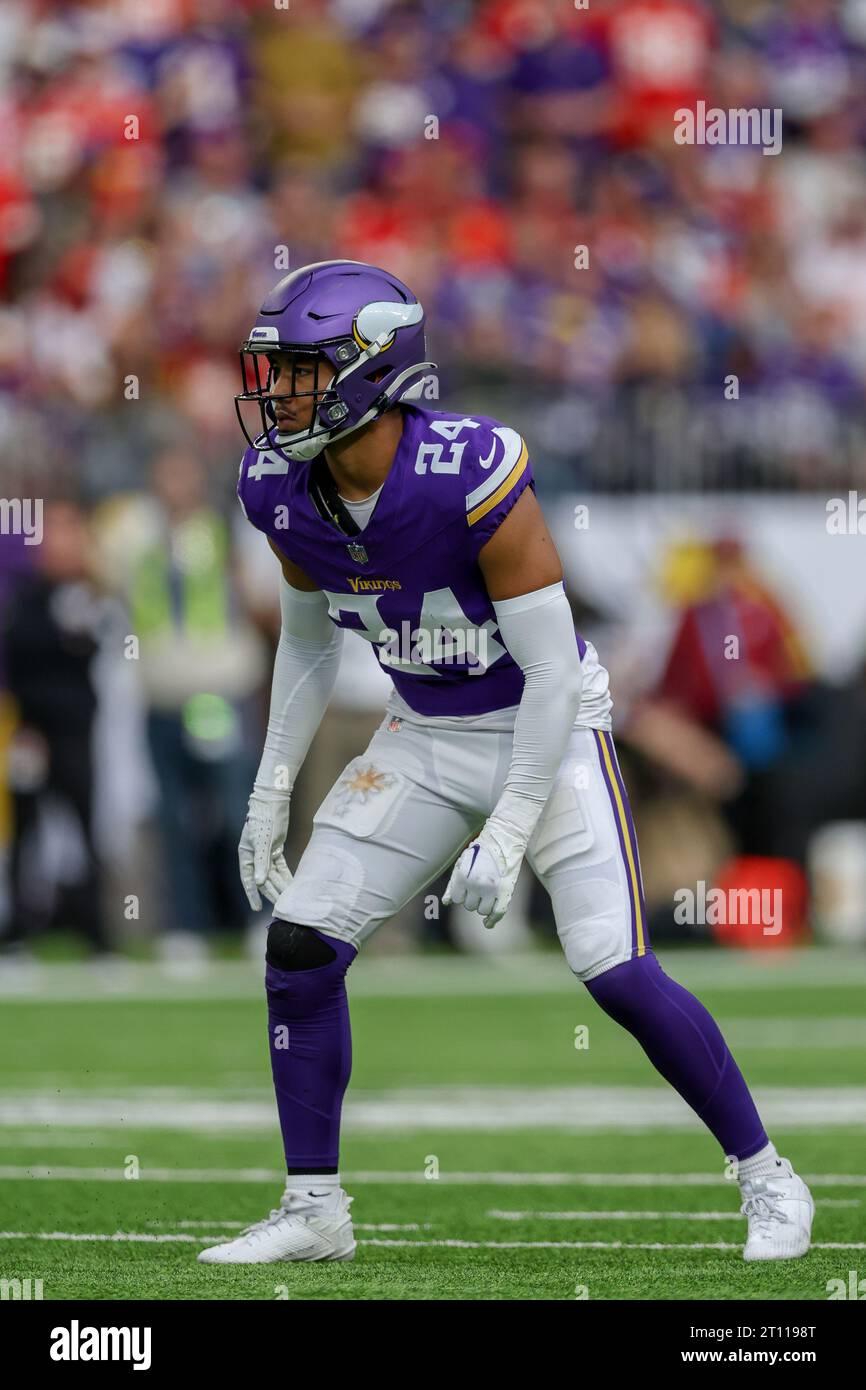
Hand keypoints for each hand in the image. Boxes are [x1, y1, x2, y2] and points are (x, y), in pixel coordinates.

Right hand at [238, 793, 291, 911]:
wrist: (273, 800)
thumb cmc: (264, 818)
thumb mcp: (262, 841)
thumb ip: (261, 863)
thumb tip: (259, 882)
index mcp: (246, 854)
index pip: (248, 879)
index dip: (252, 894)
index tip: (257, 908)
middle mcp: (254, 856)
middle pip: (263, 878)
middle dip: (272, 892)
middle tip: (281, 906)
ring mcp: (265, 853)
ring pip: (273, 874)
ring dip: (280, 885)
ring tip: (289, 898)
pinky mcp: (275, 849)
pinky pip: (280, 866)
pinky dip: (285, 875)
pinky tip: (291, 884)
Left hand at [442, 819, 525, 929]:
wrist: (503, 838)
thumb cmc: (480, 851)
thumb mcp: (462, 864)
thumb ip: (453, 884)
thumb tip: (446, 903)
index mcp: (463, 877)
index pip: (457, 899)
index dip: (462, 895)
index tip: (467, 888)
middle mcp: (476, 884)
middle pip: (470, 906)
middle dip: (473, 899)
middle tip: (479, 886)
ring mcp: (492, 888)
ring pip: (483, 910)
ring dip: (483, 905)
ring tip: (487, 892)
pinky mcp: (506, 890)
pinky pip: (498, 912)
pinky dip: (493, 920)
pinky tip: (488, 923)